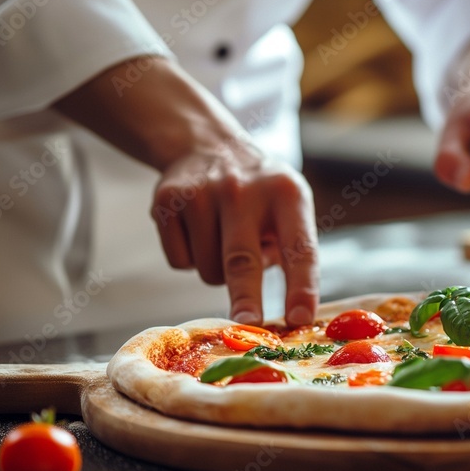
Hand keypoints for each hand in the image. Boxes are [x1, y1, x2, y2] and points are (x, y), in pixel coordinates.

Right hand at [151, 140, 318, 326]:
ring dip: (219, 273)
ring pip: (210, 270)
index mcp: (286, 193)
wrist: (207, 145)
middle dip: (246, 297)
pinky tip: (197, 232)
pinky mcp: (168, 202)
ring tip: (223, 240)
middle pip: (243, 260)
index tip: (300, 317)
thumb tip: (285, 311)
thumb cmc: (260, 194)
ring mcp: (202, 194)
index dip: (301, 286)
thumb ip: (290, 249)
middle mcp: (243, 190)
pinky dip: (190, 261)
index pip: (299, 248)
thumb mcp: (289, 206)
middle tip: (248, 325)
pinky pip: (181, 262)